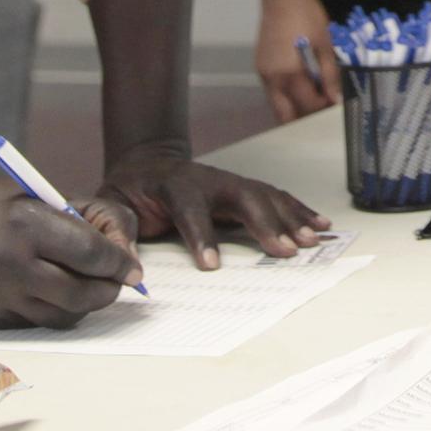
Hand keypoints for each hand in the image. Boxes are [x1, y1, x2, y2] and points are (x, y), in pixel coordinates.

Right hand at [0, 150, 140, 330]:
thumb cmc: (0, 206)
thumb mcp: (44, 196)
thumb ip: (91, 222)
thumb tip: (128, 262)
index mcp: (25, 222)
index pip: (89, 253)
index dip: (119, 264)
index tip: (133, 269)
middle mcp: (8, 262)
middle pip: (79, 294)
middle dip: (107, 290)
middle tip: (116, 282)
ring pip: (61, 316)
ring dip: (82, 304)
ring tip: (85, 284)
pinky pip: (35, 322)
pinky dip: (52, 309)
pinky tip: (49, 290)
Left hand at [100, 141, 329, 269]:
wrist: (146, 164)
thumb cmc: (129, 191)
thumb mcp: (111, 207)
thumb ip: (117, 230)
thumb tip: (125, 263)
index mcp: (172, 185)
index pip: (190, 208)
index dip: (201, 236)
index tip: (212, 266)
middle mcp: (208, 180)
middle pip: (241, 196)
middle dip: (265, 223)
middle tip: (284, 250)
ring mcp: (229, 182)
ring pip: (264, 195)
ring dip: (290, 217)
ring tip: (311, 240)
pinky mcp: (242, 188)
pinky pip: (275, 196)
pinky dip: (298, 209)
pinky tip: (319, 223)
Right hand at [254, 0, 341, 122]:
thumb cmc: (308, 16)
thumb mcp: (325, 45)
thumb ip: (329, 75)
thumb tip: (335, 100)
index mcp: (289, 74)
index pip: (307, 105)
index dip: (323, 109)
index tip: (336, 105)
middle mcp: (271, 78)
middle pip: (284, 115)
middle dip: (303, 120)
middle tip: (321, 114)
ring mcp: (262, 73)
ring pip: (276, 104)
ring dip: (293, 108)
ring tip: (313, 101)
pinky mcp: (260, 65)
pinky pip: (272, 91)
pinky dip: (285, 96)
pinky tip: (301, 88)